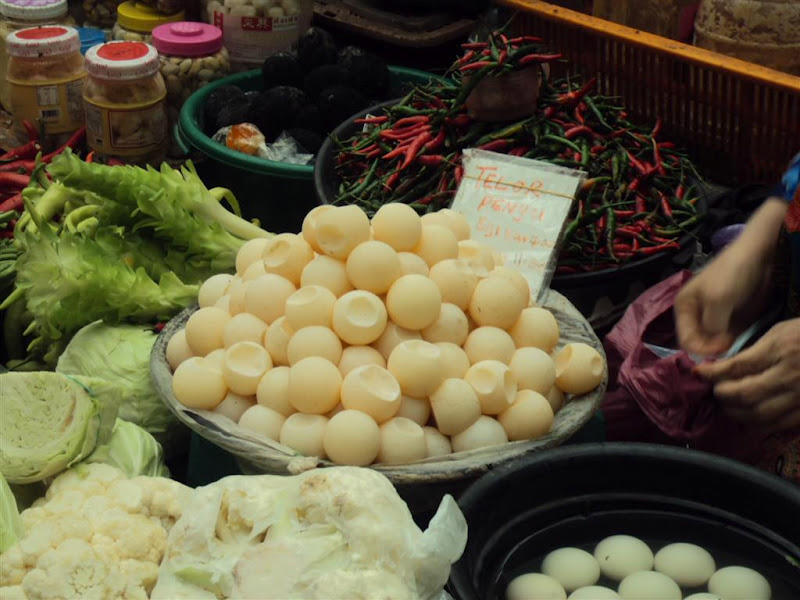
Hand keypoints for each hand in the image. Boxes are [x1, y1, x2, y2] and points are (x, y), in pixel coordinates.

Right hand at [675, 245, 772, 355]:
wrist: (757, 256)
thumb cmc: (731, 274)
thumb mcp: (717, 300)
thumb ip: (712, 326)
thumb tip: (715, 348)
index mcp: (683, 308)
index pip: (686, 340)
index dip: (703, 348)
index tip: (724, 346)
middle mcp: (695, 315)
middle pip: (700, 342)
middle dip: (713, 348)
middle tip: (732, 346)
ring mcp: (713, 317)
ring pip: (714, 341)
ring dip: (725, 346)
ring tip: (738, 341)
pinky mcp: (730, 317)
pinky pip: (728, 336)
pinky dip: (735, 340)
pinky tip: (743, 337)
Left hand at [694, 318, 799, 433]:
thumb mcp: (780, 332)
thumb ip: (753, 351)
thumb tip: (722, 368)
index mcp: (783, 349)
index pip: (739, 366)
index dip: (714, 372)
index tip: (700, 373)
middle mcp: (793, 375)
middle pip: (746, 394)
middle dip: (723, 395)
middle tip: (715, 392)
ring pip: (761, 414)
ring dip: (737, 413)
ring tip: (727, 406)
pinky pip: (779, 424)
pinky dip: (759, 424)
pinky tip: (748, 418)